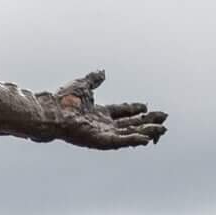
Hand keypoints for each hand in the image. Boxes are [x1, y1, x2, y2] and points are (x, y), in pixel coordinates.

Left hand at [41, 69, 167, 149]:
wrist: (52, 111)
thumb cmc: (62, 100)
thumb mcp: (83, 85)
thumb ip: (94, 80)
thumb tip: (102, 72)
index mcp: (99, 113)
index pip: (121, 112)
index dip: (134, 110)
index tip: (147, 107)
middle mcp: (102, 125)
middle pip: (130, 124)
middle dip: (147, 122)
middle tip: (163, 119)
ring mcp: (102, 134)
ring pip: (129, 134)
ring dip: (146, 132)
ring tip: (161, 130)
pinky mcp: (100, 141)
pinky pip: (120, 142)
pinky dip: (133, 140)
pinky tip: (146, 139)